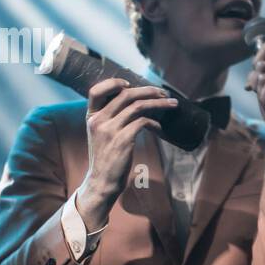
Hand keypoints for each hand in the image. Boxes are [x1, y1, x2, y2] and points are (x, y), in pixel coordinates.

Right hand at [76, 78, 178, 227]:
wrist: (102, 182)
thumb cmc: (106, 158)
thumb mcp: (101, 134)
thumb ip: (110, 118)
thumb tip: (134, 102)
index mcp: (91, 117)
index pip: (96, 90)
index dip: (113, 83)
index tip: (130, 83)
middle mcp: (98, 120)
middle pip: (125, 94)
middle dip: (148, 90)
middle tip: (164, 92)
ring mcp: (109, 130)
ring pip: (138, 106)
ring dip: (158, 103)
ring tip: (172, 104)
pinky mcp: (122, 141)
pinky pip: (143, 122)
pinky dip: (155, 123)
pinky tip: (160, 129)